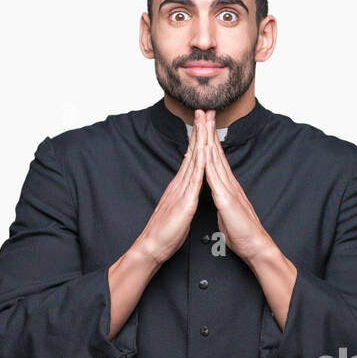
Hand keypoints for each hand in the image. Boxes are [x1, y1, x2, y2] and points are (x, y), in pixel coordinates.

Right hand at [136, 109, 208, 262]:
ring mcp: (181, 191)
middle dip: (199, 131)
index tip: (203, 123)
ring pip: (193, 160)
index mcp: (180, 187)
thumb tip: (188, 193)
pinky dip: (199, 163)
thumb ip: (184, 198)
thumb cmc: (166, 233)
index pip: (191, 158)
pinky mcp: (184, 202)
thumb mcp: (178, 210)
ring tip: (204, 120)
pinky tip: (203, 150)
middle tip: (203, 110)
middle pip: (191, 152)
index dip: (198, 140)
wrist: (153, 247)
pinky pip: (193, 180)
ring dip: (200, 139)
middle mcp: (179, 184)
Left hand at [202, 108, 275, 263]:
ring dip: (208, 139)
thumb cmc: (242, 234)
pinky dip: (209, 163)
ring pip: (215, 160)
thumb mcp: (228, 214)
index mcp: (227, 187)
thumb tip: (219, 201)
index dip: (210, 140)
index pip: (217, 159)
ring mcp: (228, 189)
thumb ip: (223, 203)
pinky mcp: (226, 199)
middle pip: (217, 152)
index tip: (205, 124)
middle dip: (209, 131)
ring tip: (203, 121)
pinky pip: (215, 179)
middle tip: (205, 110)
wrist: (255, 246)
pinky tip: (204, 150)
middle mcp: (229, 183)